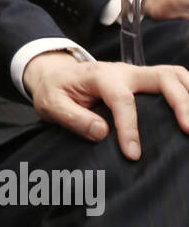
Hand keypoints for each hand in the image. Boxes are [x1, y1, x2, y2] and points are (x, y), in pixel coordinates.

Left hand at [22, 51, 188, 159]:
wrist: (55, 75)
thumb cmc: (55, 91)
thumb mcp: (52, 105)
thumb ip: (74, 118)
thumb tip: (102, 132)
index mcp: (100, 76)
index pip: (122, 100)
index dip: (130, 128)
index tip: (133, 154)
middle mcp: (125, 71)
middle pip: (163, 77)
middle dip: (180, 102)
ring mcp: (138, 74)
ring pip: (175, 74)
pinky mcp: (145, 81)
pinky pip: (174, 80)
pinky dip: (187, 92)